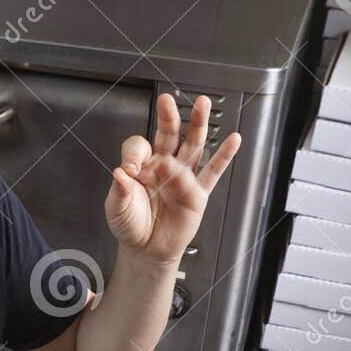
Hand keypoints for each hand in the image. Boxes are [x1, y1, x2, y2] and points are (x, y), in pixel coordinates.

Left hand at [105, 94, 240, 266]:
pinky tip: (233, 140)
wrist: (146, 250)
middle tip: (168, 100)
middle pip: (169, 135)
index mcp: (142, 166)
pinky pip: (213, 172)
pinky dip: (224, 156)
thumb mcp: (116, 210)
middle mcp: (164, 166)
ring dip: (198, 125)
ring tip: (203, 105)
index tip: (129, 170)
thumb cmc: (131, 226)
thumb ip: (119, 191)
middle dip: (169, 117)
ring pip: (192, 146)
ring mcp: (182, 178)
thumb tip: (119, 174)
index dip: (134, 155)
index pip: (139, 146)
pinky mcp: (197, 194)